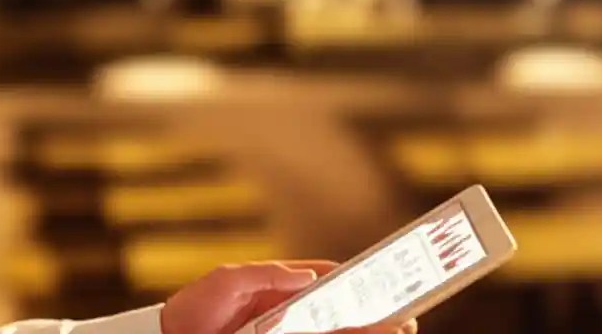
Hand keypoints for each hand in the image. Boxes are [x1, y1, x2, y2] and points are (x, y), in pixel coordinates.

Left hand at [160, 261, 417, 333]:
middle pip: (343, 317)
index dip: (362, 285)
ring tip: (393, 330)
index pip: (332, 285)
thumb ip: (267, 274)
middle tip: (406, 322)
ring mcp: (289, 332)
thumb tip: (311, 275)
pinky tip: (360, 333)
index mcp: (283, 293)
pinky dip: (343, 333)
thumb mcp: (227, 281)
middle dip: (376, 318)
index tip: (389, 287)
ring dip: (364, 332)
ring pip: (337, 332)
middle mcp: (292, 318)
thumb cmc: (195, 310)